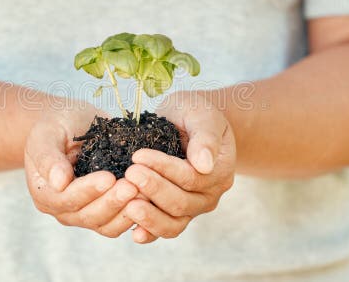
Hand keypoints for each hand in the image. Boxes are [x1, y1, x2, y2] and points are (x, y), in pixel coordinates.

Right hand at [24, 103, 138, 237]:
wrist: (70, 124)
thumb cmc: (55, 126)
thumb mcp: (46, 134)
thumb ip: (49, 157)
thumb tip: (59, 182)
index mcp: (45, 193)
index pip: (66, 199)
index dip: (88, 190)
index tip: (109, 177)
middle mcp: (64, 210)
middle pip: (89, 216)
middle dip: (112, 201)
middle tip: (133, 185)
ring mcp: (86, 213)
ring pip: (107, 224)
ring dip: (127, 211)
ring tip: (146, 192)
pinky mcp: (106, 210)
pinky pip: (121, 221)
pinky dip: (137, 214)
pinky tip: (152, 198)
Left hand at [124, 92, 235, 242]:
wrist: (188, 122)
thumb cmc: (194, 113)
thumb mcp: (201, 113)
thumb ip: (205, 137)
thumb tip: (205, 164)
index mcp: (220, 170)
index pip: (191, 176)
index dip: (164, 168)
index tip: (138, 155)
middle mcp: (209, 194)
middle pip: (181, 202)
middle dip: (153, 189)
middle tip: (129, 174)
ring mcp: (193, 207)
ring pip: (174, 223)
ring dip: (150, 217)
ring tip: (128, 205)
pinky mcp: (176, 214)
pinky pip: (165, 229)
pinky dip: (150, 233)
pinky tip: (133, 233)